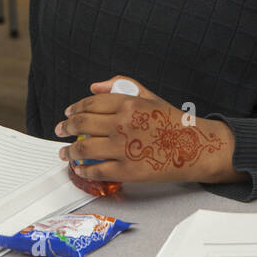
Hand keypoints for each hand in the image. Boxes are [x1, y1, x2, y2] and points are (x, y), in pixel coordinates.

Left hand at [54, 76, 229, 183]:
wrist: (195, 148)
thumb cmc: (174, 123)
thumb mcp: (150, 96)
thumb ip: (121, 86)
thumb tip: (94, 87)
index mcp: (128, 103)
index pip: (90, 103)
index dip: (75, 108)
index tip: (68, 113)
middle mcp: (122, 124)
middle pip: (82, 124)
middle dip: (66, 127)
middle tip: (60, 130)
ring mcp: (123, 148)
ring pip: (84, 149)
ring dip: (69, 151)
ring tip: (65, 152)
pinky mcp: (126, 171)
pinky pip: (96, 170)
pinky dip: (84, 170)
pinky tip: (81, 169)